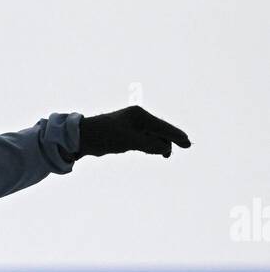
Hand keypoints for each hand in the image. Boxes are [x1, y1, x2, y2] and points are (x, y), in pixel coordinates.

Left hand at [76, 106, 190, 159]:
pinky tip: (155, 151)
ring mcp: (132, 126)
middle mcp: (138, 118)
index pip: (162, 126)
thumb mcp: (129, 141)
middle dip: (169, 141)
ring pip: (153, 136)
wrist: (82, 137)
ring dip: (159, 145)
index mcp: (139, 115)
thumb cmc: (104, 136)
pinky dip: (151, 145)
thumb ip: (148, 144)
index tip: (187, 143)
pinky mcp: (127, 134)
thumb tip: (165, 148)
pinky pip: (145, 140)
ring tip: (164, 156)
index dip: (176, 135)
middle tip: (177, 151)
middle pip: (160, 131)